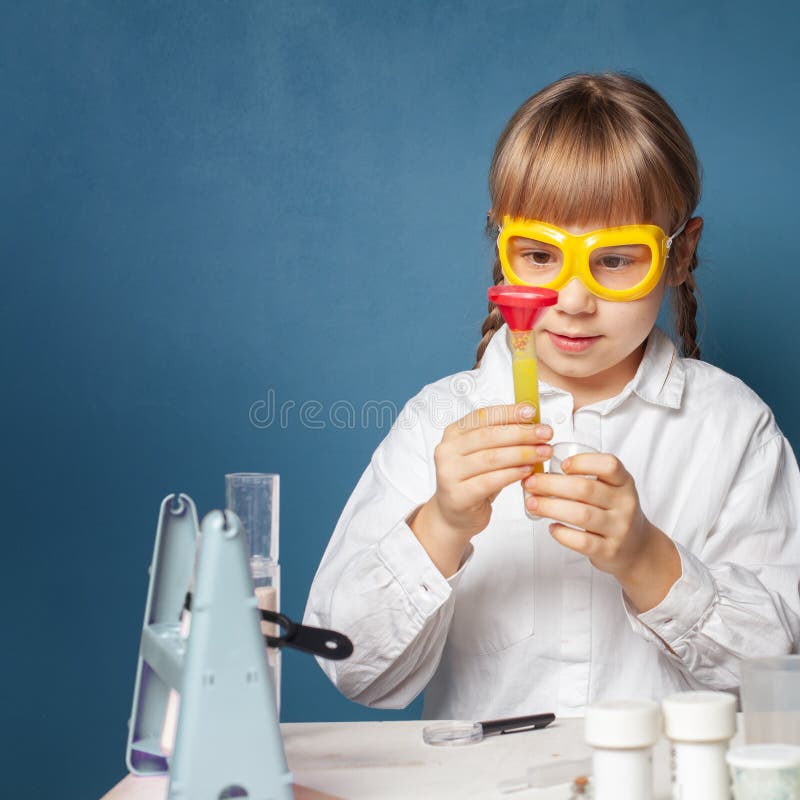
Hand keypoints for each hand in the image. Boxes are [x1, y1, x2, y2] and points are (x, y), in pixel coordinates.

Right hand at [410, 403, 551, 575]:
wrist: (453, 514)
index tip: (531, 411)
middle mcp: (447, 451)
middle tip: (545, 433)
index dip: (508, 412)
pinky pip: (490, 481)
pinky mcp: (458, 495)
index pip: (483, 416)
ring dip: (522, 453)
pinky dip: (512, 474)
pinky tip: (528, 471)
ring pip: (492, 458)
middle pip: (488, 436)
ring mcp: (449, 473)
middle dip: (521, 433)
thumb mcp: (483, 453)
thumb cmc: (473, 480)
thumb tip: (532, 422)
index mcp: (453, 433)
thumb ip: (501, 438)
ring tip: (543, 452)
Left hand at [523, 452, 680, 608]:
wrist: (637, 548)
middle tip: (530, 483)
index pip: (609, 465)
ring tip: (532, 504)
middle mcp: (625, 504)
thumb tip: (541, 471)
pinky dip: (562, 533)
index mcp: (624, 483)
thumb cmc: (614, 512)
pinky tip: (552, 527)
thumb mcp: (612, 490)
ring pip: (581, 515)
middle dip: (552, 484)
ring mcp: (619, 528)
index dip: (583, 462)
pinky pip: (582, 541)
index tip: (562, 465)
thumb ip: (587, 478)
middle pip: (586, 489)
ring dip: (550, 507)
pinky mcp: (610, 550)